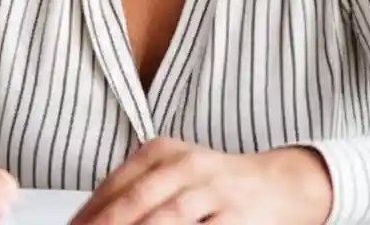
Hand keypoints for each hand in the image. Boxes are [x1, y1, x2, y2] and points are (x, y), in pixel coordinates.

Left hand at [69, 137, 331, 224]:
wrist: (281, 185)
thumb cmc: (216, 185)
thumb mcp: (172, 174)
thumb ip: (134, 192)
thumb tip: (88, 219)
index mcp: (162, 152)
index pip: (115, 184)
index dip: (90, 213)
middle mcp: (187, 165)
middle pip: (136, 200)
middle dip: (107, 224)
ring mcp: (213, 190)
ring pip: (167, 217)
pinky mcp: (236, 217)